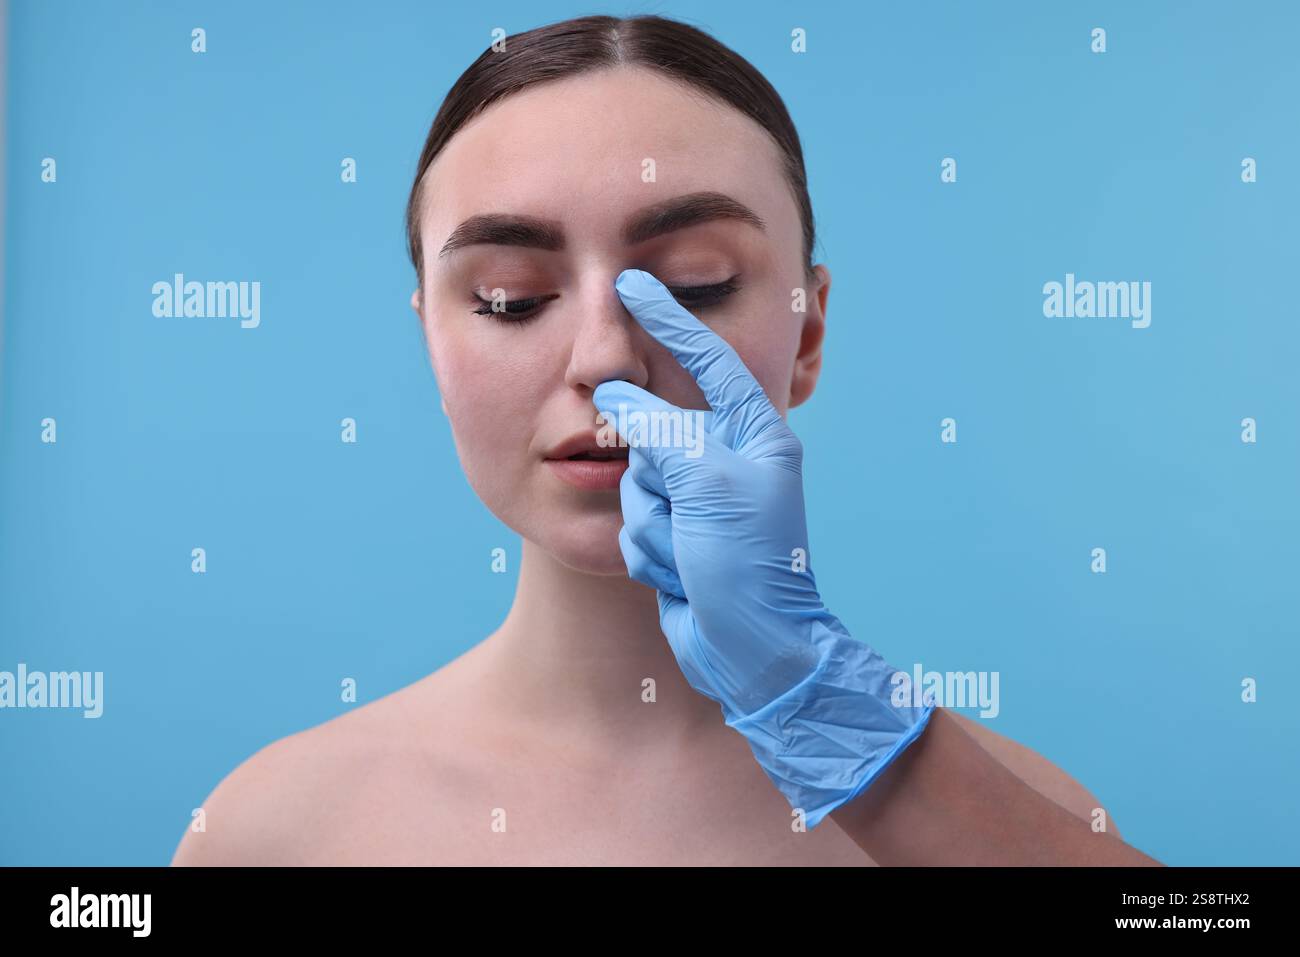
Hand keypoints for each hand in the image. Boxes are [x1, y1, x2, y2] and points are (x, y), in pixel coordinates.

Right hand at [594, 268, 934, 829]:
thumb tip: (616, 396)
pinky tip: (680, 573)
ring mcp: (700, 500)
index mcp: (754, 434)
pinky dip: (650, 548)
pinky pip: (636, 520)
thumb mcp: (705, 482)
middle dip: (655, 478)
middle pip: (654, 431)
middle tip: (686, 517)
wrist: (754, 650)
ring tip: (689, 552)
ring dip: (653, 522)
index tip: (632, 284)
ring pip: (636, 479)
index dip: (667, 320)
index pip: (705, 360)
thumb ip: (656, 427)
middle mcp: (728, 460)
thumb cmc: (749, 562)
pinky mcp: (678, 535)